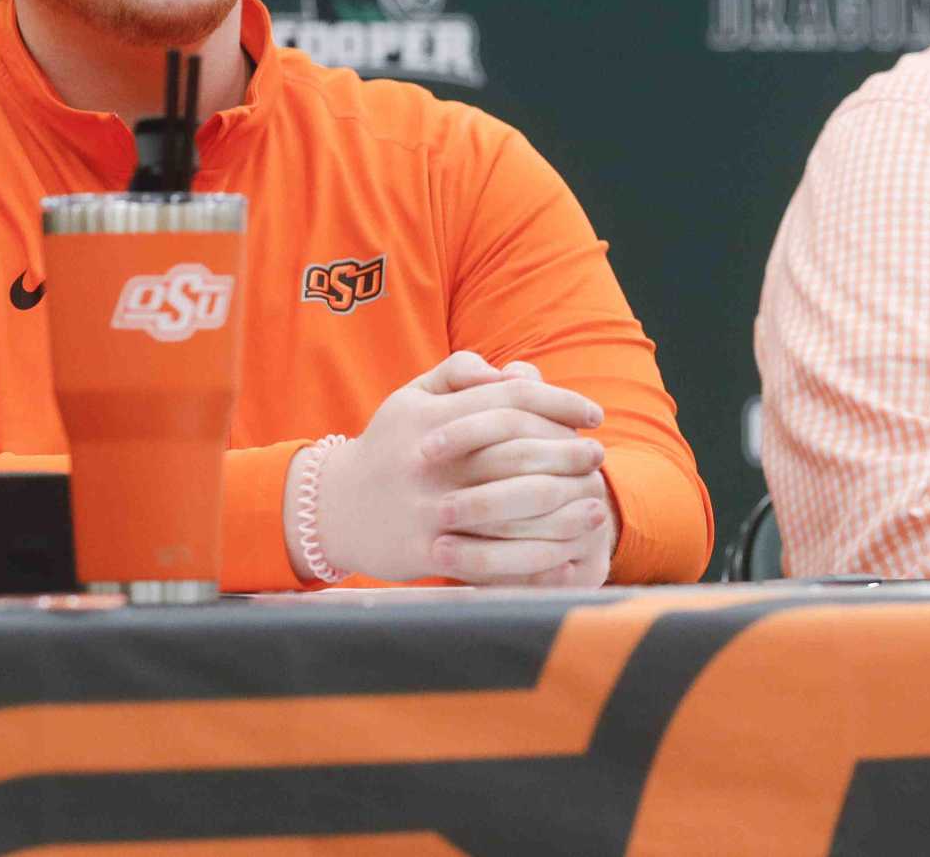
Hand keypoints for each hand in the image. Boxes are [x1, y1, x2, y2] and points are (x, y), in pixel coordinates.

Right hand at [309, 351, 608, 583]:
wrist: (330, 508)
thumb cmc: (387, 446)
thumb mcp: (412, 397)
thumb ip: (459, 372)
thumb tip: (515, 371)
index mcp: (432, 415)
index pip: (510, 399)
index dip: (559, 402)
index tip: (593, 414)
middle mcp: (431, 459)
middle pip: (515, 450)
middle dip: (566, 452)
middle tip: (599, 455)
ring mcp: (429, 507)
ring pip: (507, 506)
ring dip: (560, 508)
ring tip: (597, 505)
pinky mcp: (426, 550)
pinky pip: (489, 558)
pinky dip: (531, 559)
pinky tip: (565, 556)